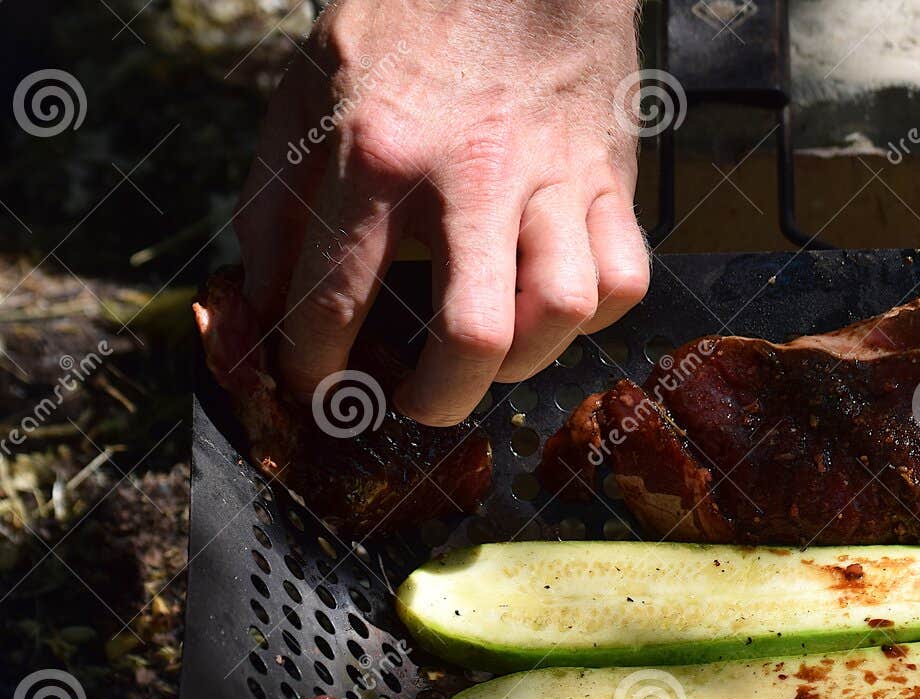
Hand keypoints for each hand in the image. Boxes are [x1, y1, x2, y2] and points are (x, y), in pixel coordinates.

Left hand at [234, 0, 648, 425]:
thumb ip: (273, 209)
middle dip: (438, 401)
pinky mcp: (609, 178)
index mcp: (374, 152)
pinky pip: (624, 280)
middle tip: (418, 402)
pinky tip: (553, 303)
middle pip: (473, 339)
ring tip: (491, 353)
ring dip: (524, 359)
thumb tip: (258, 312)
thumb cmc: (402, 30)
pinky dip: (593, 315)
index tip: (318, 385)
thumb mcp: (304, 97)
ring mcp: (551, 178)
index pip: (334, 303)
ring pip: (564, 313)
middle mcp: (468, 175)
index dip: (314, 370)